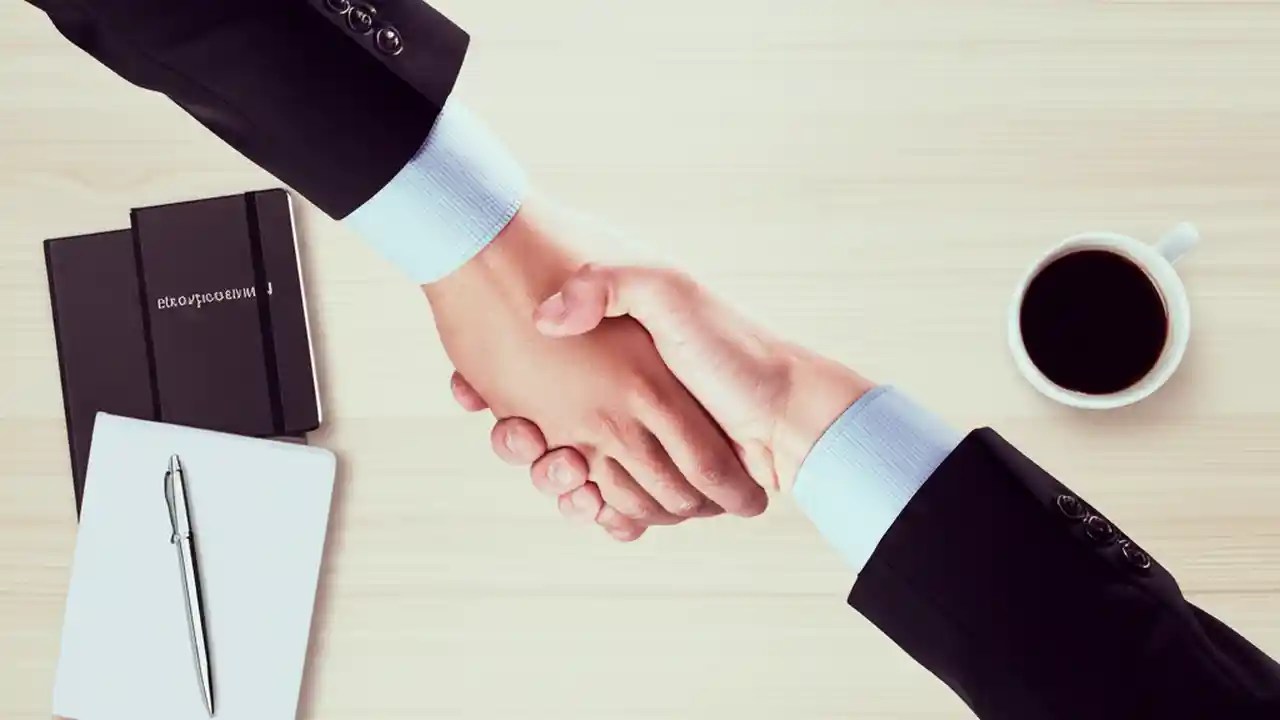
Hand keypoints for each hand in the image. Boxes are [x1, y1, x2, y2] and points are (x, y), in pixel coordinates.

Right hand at [451, 263, 874, 537]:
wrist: (788, 410)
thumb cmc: (728, 346)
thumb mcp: (666, 291)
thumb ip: (607, 285)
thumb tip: (544, 319)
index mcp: (603, 363)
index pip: (522, 379)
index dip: (491, 389)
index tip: (471, 395)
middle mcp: (610, 405)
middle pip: (535, 433)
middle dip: (520, 444)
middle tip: (522, 438)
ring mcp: (630, 449)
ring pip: (567, 476)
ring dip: (555, 483)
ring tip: (567, 474)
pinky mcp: (653, 488)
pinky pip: (608, 507)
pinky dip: (598, 513)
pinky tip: (594, 506)